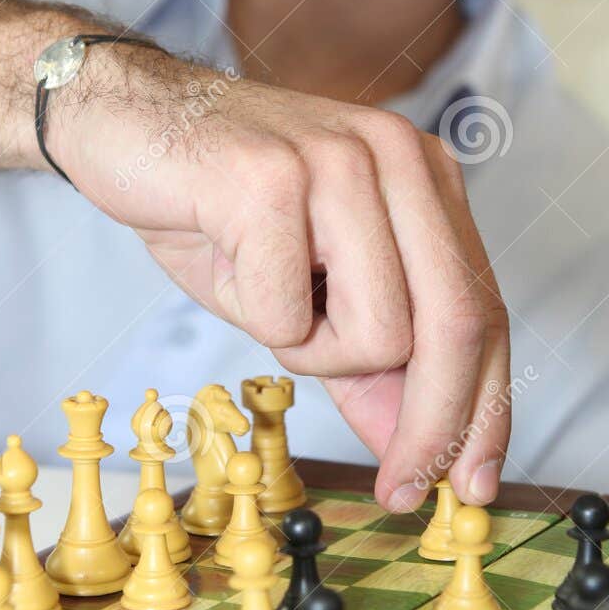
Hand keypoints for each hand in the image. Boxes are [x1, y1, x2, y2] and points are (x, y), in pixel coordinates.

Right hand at [50, 45, 509, 510]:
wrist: (121, 121)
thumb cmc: (217, 208)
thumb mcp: (308, 294)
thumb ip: (369, 362)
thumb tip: (414, 449)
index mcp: (424, 176)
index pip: (486, 309)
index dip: (487, 407)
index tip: (472, 485)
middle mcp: (399, 157)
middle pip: (457, 325)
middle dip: (432, 425)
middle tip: (400, 488)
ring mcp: (341, 159)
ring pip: (378, 332)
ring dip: (309, 348)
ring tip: (259, 289)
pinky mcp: (273, 176)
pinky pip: (286, 314)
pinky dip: (249, 313)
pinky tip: (224, 257)